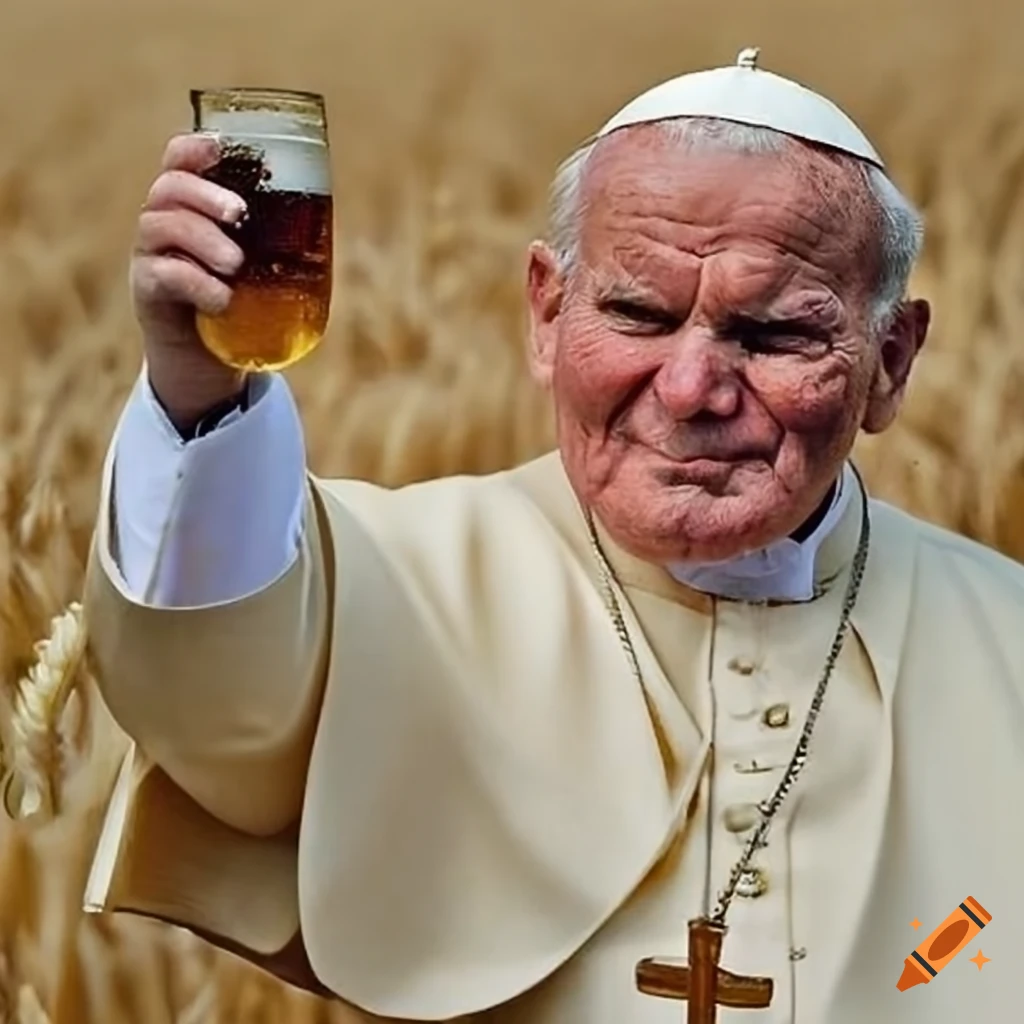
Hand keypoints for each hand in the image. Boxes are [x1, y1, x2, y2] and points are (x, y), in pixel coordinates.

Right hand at [132, 133, 249, 429]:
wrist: (211, 363)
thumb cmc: (241, 304)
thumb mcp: (261, 266)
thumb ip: (277, 239)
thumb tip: (325, 218)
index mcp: (191, 208)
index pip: (178, 161)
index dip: (193, 149)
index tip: (220, 148)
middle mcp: (164, 224)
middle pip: (169, 188)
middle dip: (206, 195)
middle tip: (241, 214)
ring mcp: (151, 257)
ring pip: (161, 225)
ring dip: (203, 239)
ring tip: (236, 265)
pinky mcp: (148, 293)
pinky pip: (162, 275)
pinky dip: (196, 283)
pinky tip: (223, 299)